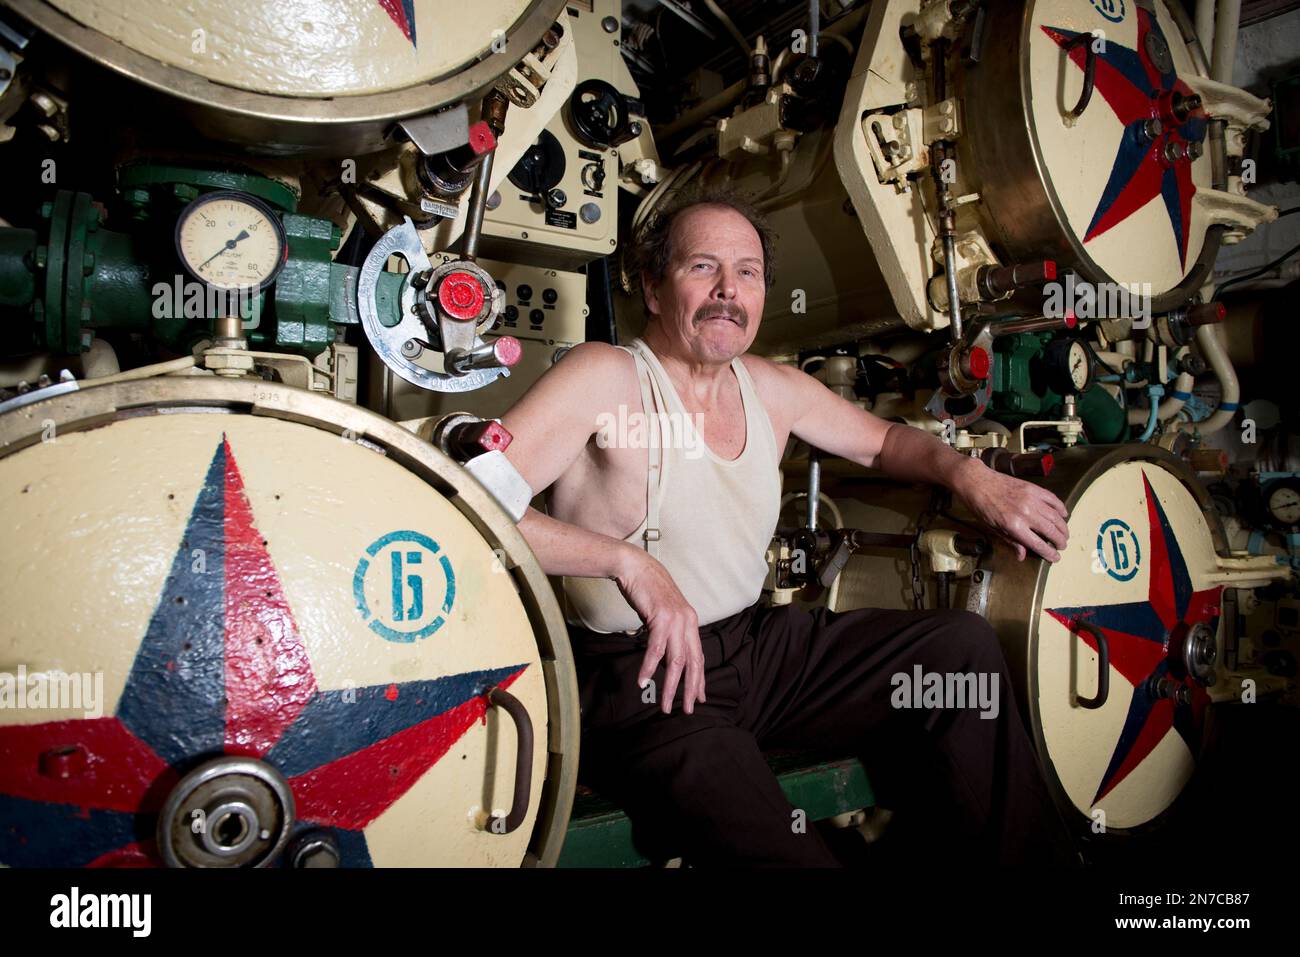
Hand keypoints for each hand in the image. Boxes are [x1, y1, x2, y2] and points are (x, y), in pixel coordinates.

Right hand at [613, 545, 706, 713]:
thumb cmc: (647, 591)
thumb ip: (668, 636)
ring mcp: (676, 620)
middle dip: (691, 689)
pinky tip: (643, 681)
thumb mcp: (663, 616)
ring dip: (671, 686)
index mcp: (690, 623)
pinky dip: (649, 667)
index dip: (700, 679)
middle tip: (688, 709)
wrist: (637, 568)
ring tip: (666, 705)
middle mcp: (688, 622)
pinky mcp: (661, 618)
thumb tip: (665, 661)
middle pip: (692, 663)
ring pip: (676, 661)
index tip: (700, 697)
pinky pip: (656, 649)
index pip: (698, 656)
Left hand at [954, 463, 1069, 562]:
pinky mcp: (1033, 488)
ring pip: (1055, 516)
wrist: (977, 482)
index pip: (1038, 544)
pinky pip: (1053, 499)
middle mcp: (1026, 513)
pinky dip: (1061, 508)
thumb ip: (1010, 541)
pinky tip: (1064, 514)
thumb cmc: (981, 507)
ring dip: (1063, 527)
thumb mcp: (992, 528)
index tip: (1056, 558)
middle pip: (1051, 531)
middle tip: (1062, 546)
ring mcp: (1031, 499)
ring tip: (1064, 534)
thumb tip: (1022, 556)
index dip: (1049, 553)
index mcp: (1014, 526)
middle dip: (1060, 541)